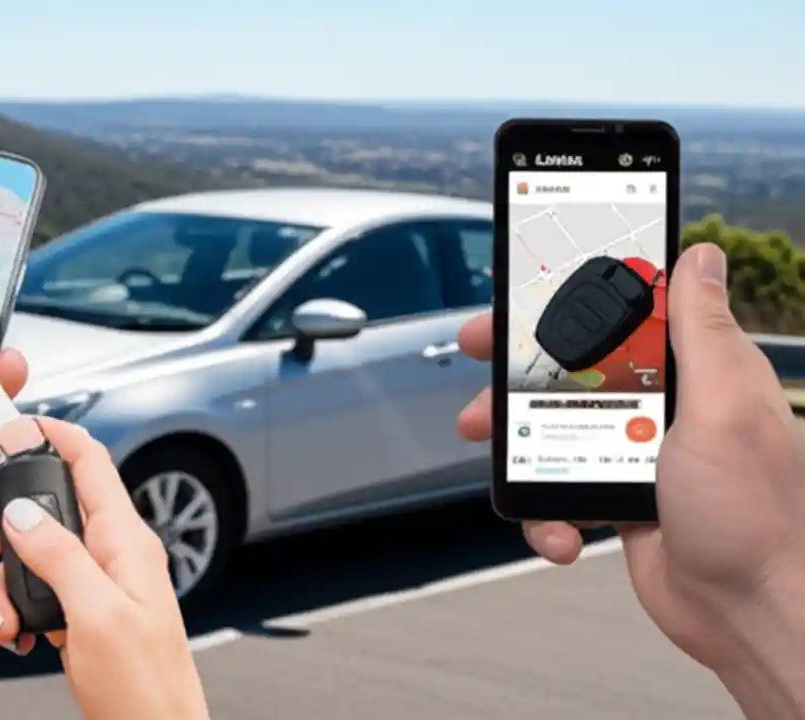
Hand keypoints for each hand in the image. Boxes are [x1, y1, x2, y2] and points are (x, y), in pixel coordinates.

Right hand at [0, 419, 208, 719]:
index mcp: (126, 539)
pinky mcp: (82, 611)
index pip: (91, 461)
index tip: (13, 424)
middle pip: (50, 505)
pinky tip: (17, 632)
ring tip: (6, 617)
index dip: (54, 434)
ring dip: (6, 582)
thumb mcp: (97, 613)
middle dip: (10, 524)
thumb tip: (22, 514)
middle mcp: (113, 553)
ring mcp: (96, 582)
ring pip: (35, 552)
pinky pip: (37, 590)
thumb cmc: (145, 684)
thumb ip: (59, 556)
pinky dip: (15, 608)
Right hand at [458, 244, 804, 715]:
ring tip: (499, 459)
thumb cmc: (755, 515)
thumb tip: (702, 256)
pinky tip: (564, 531)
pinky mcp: (617, 499)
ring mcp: (634, 453)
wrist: (751, 613)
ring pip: (552, 429)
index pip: (618, 315)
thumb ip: (703, 330)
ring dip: (517, 445)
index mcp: (692, 372)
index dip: (564, 300)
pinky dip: (546, 513)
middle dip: (517, 374)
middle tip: (481, 372)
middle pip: (570, 369)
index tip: (517, 296)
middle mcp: (661, 406)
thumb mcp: (725, 407)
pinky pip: (558, 490)